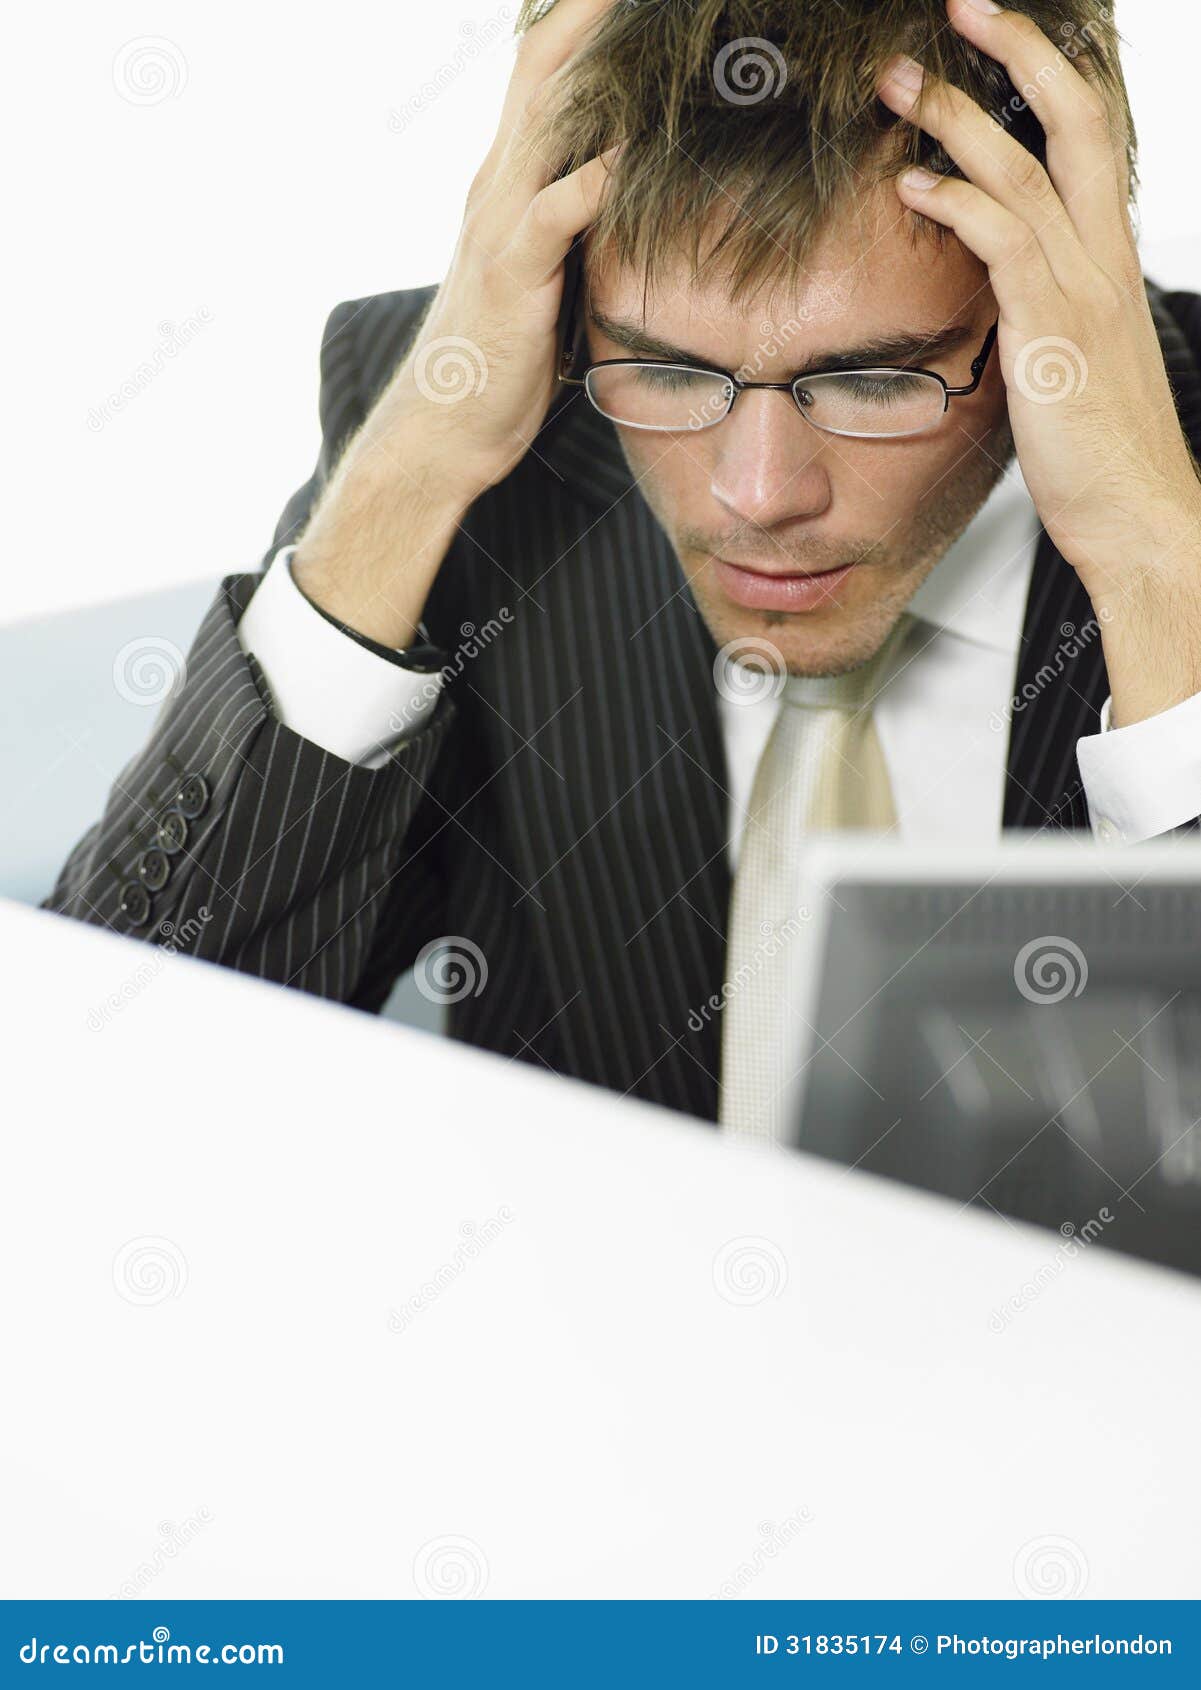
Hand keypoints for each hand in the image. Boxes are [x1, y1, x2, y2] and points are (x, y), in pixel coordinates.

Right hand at [294, 0, 618, 647]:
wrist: (444, 430)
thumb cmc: (502, 359)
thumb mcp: (548, 273)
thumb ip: (579, 221)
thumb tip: (632, 193)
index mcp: (511, 177)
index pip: (547, 70)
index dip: (585, 17)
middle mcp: (500, 181)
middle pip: (544, 62)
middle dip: (588, 8)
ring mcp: (500, 223)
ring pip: (547, 114)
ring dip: (598, 60)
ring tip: (654, 21)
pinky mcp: (510, 272)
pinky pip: (555, 210)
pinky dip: (595, 176)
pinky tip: (635, 149)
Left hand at [877, 0, 1200, 726]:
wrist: (1137, 515)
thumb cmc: (1100, 455)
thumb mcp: (1072, 364)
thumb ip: (1041, 315)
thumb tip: (1002, 302)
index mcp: (1109, 260)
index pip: (1089, 139)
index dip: (1049, 78)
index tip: (999, 41)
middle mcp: (1103, 258)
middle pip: (1074, 118)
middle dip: (1017, 51)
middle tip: (959, 10)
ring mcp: (1082, 288)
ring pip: (1026, 167)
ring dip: (957, 116)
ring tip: (902, 85)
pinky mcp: (1052, 328)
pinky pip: (1004, 240)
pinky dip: (955, 203)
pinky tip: (912, 188)